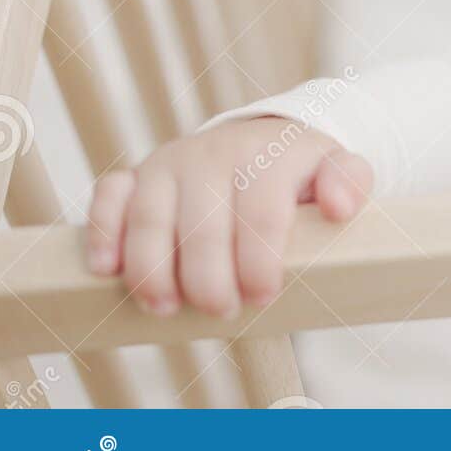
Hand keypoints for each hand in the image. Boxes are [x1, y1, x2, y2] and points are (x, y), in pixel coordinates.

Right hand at [86, 116, 373, 317]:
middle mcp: (214, 154)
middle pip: (201, 223)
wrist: (264, 140)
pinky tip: (108, 270)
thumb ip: (349, 182)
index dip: (259, 262)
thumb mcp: (337, 169)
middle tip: (220, 310)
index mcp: (268, 154)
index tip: (263, 296)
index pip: (260, 213)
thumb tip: (339, 207)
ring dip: (151, 268)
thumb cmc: (300, 172)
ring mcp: (170, 163)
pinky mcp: (136, 175)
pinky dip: (102, 232)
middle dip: (207, 277)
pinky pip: (109, 196)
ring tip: (165, 307)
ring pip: (149, 215)